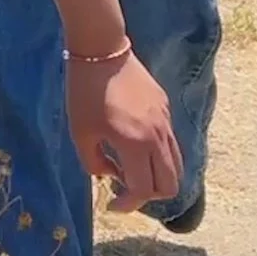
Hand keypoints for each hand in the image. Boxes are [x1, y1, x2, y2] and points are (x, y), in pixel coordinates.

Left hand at [65, 54, 182, 214]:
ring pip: (176, 166)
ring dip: (156, 176)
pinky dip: (157, 156)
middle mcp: (158, 136)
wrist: (102, 50)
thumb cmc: (84, 92)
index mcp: (136, 144)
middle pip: (170, 185)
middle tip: (125, 187)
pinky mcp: (166, 109)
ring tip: (129, 167)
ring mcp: (165, 122)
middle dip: (148, 195)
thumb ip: (94, 162)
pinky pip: (170, 144)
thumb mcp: (80, 132)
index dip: (127, 205)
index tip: (112, 205)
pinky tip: (133, 144)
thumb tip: (110, 175)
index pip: (143, 190)